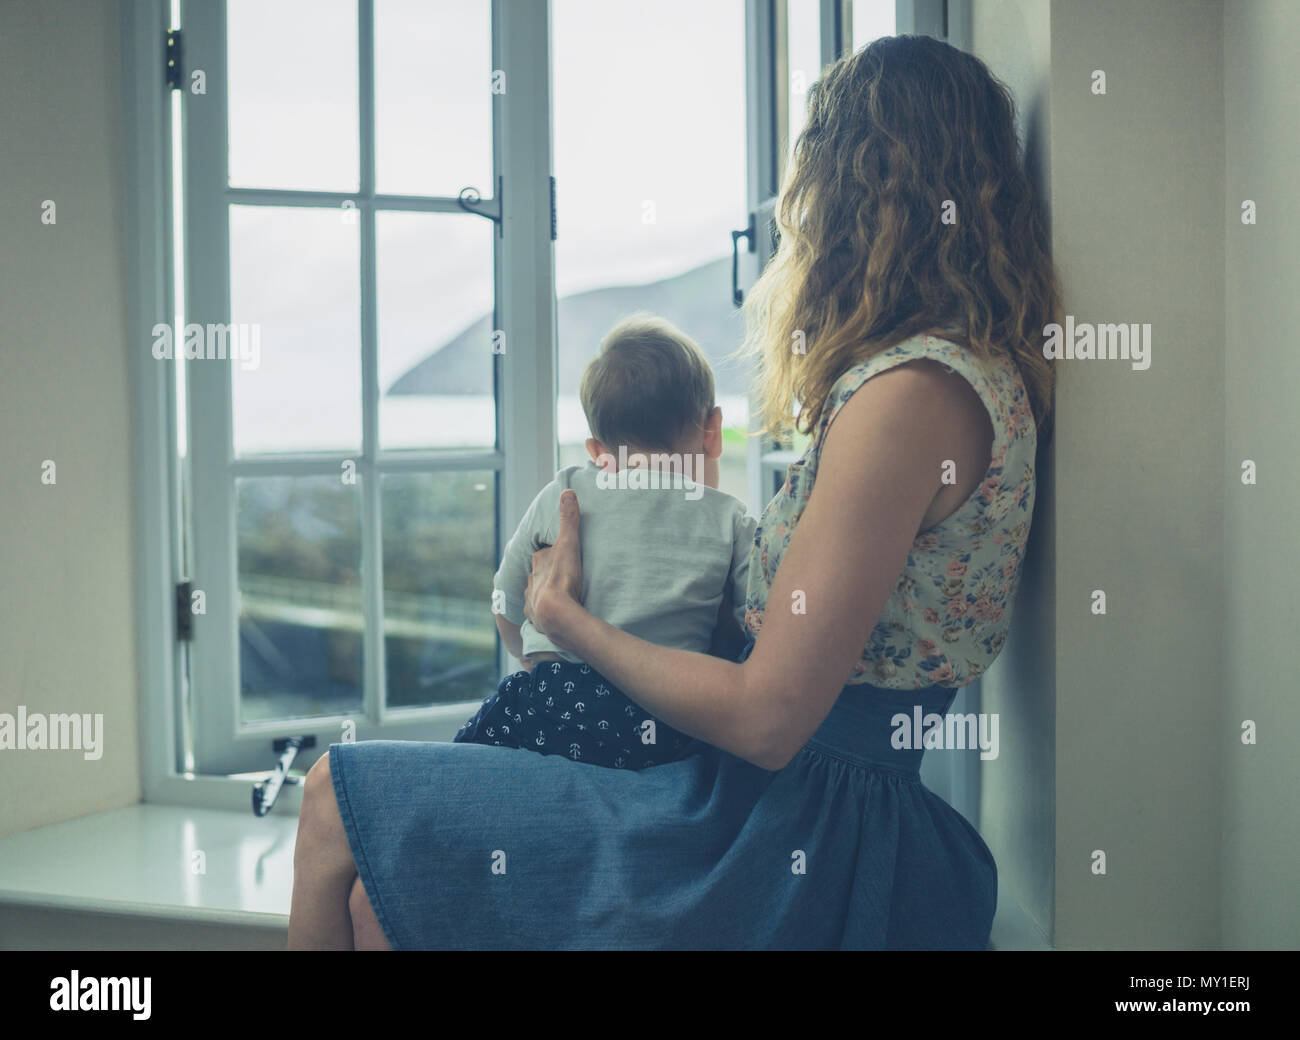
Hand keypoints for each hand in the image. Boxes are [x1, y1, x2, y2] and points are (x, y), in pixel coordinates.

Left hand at [524, 490, 583, 644]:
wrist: (555, 614)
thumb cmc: (563, 578)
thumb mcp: (569, 544)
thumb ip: (569, 520)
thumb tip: (567, 492)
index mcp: (538, 561)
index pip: (544, 554)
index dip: (553, 554)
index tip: (563, 556)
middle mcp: (530, 579)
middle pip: (539, 573)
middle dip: (548, 573)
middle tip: (564, 577)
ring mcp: (530, 598)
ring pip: (536, 592)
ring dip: (545, 592)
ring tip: (560, 597)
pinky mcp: (533, 617)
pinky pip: (537, 612)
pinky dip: (543, 611)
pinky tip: (551, 614)